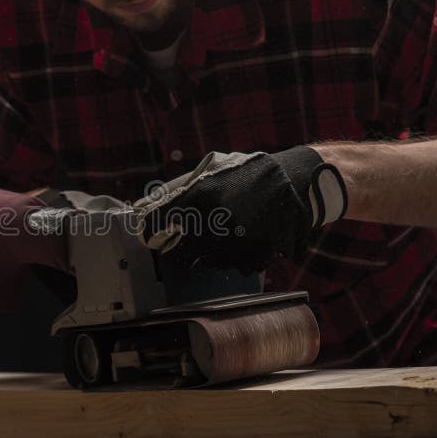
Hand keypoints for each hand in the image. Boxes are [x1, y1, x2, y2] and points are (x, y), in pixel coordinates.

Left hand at [134, 146, 347, 273]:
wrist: (295, 183)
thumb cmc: (248, 174)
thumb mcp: (210, 170)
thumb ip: (175, 190)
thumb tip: (140, 208)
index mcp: (199, 196)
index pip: (155, 226)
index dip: (152, 233)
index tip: (154, 235)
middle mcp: (214, 221)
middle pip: (181, 253)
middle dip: (185, 247)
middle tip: (197, 236)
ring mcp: (235, 242)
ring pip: (208, 262)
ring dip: (212, 253)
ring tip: (229, 231)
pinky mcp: (254, 256)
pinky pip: (234, 266)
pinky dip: (236, 258)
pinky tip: (246, 238)